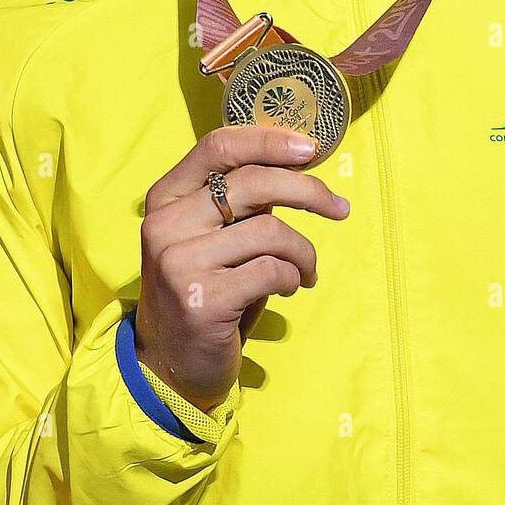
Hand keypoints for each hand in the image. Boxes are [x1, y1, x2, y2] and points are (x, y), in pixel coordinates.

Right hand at [135, 125, 349, 411]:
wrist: (167, 364)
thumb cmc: (206, 288)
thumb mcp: (212, 235)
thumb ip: (239, 200)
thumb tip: (299, 161)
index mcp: (165, 197)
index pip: (218, 146)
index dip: (269, 140)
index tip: (311, 149)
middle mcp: (165, 224)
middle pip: (253, 182)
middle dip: (308, 192)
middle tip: (340, 208)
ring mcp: (179, 263)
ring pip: (270, 230)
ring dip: (303, 252)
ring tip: (306, 271)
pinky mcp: (202, 300)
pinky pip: (271, 271)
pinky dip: (293, 278)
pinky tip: (289, 289)